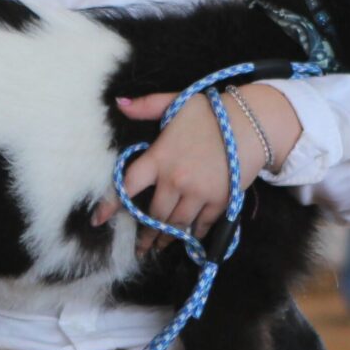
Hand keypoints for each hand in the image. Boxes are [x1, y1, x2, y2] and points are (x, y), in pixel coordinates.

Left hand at [92, 84, 299, 253]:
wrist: (252, 122)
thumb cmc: (211, 112)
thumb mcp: (176, 103)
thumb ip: (146, 106)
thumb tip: (118, 103)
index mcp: (159, 157)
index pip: (127, 185)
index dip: (110, 204)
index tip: (98, 221)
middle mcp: (175, 179)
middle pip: (154, 214)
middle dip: (146, 233)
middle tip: (141, 246)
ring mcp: (198, 192)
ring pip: (176, 224)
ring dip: (168, 238)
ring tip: (160, 246)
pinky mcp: (219, 201)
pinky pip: (201, 224)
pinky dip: (194, 233)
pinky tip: (188, 236)